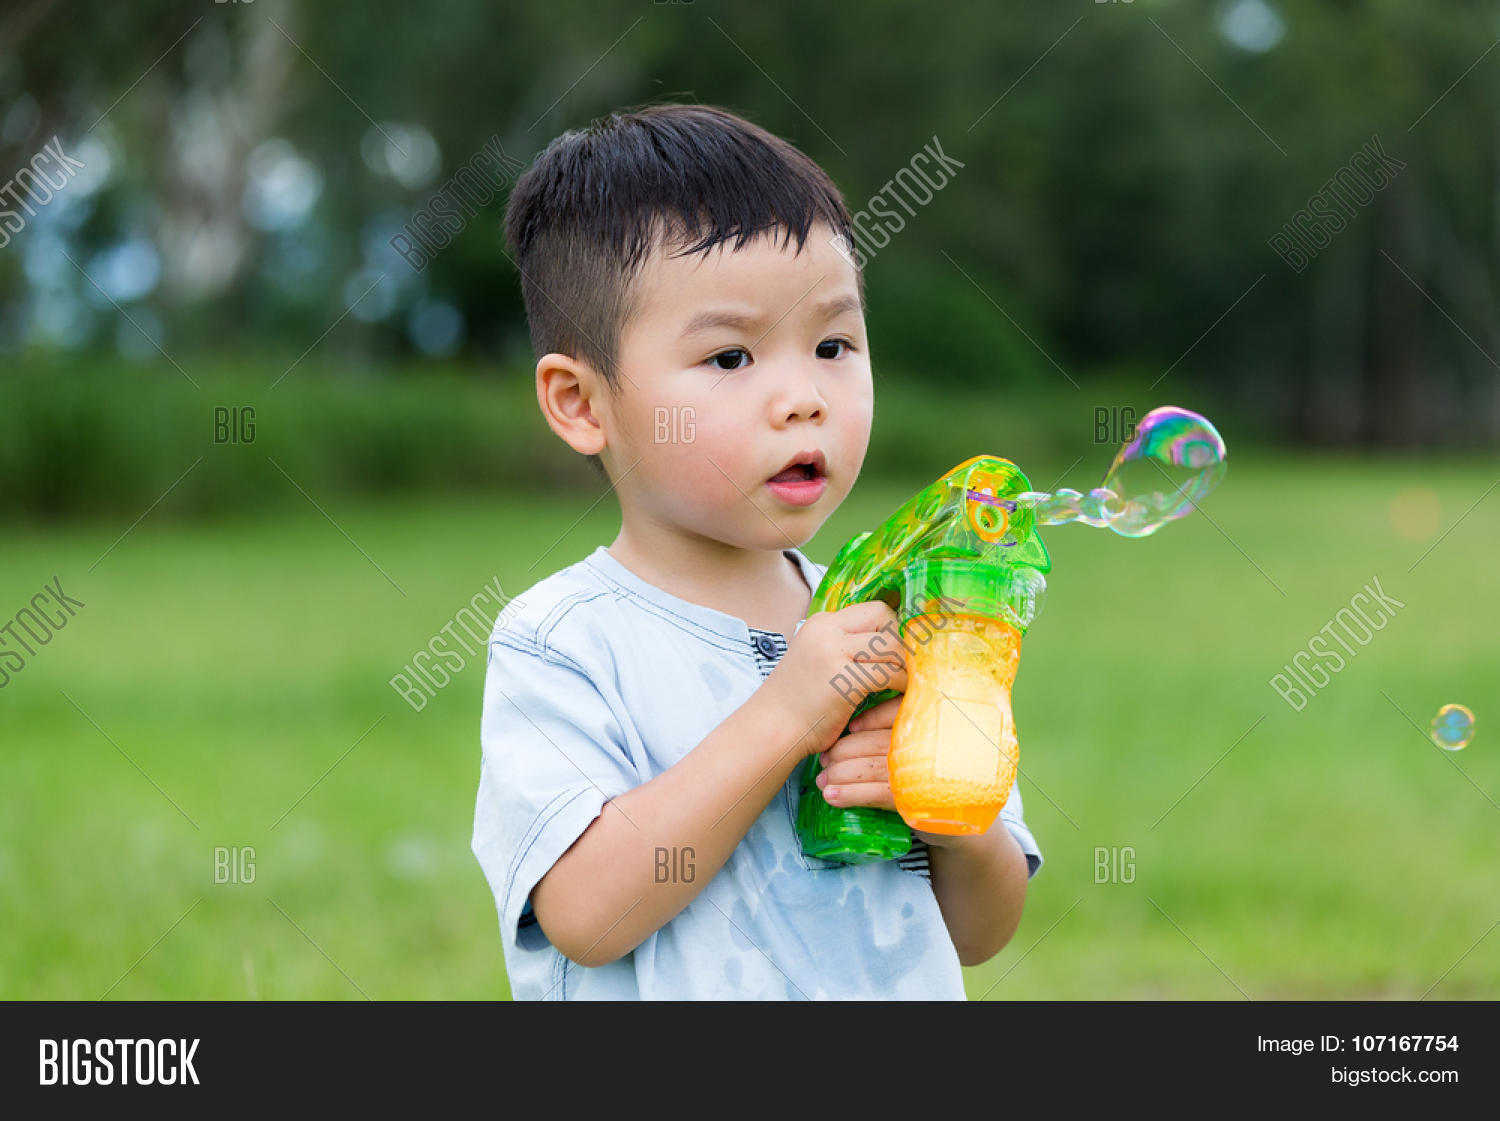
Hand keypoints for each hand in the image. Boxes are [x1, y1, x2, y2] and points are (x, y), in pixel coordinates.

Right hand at [762, 601, 907, 757]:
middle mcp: (827, 630)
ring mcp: (834, 652)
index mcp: (821, 623)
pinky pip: (889, 673)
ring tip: (908, 681)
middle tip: (904, 666)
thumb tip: (887, 649)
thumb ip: (845, 649)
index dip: (891, 630)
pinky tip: (901, 695)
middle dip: (901, 641)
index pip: (872, 610)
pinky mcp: (844, 678)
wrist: (771, 729)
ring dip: (906, 663)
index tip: (898, 653)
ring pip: (891, 643)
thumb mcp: (818, 662)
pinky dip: (902, 684)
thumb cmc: (797, 704)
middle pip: (885, 617)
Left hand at [815, 692, 987, 850]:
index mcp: (932, 726)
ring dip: (840, 774)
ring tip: (821, 781)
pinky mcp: (914, 801)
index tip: (849, 727)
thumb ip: (900, 730)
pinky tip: (832, 796)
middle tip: (824, 759)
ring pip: (870, 767)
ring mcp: (922, 774)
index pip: (896, 712)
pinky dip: (850, 794)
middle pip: (875, 741)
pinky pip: (875, 794)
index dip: (870, 718)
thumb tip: (851, 723)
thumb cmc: (934, 778)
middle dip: (844, 750)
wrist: (962, 822)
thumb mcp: (923, 748)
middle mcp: (929, 746)